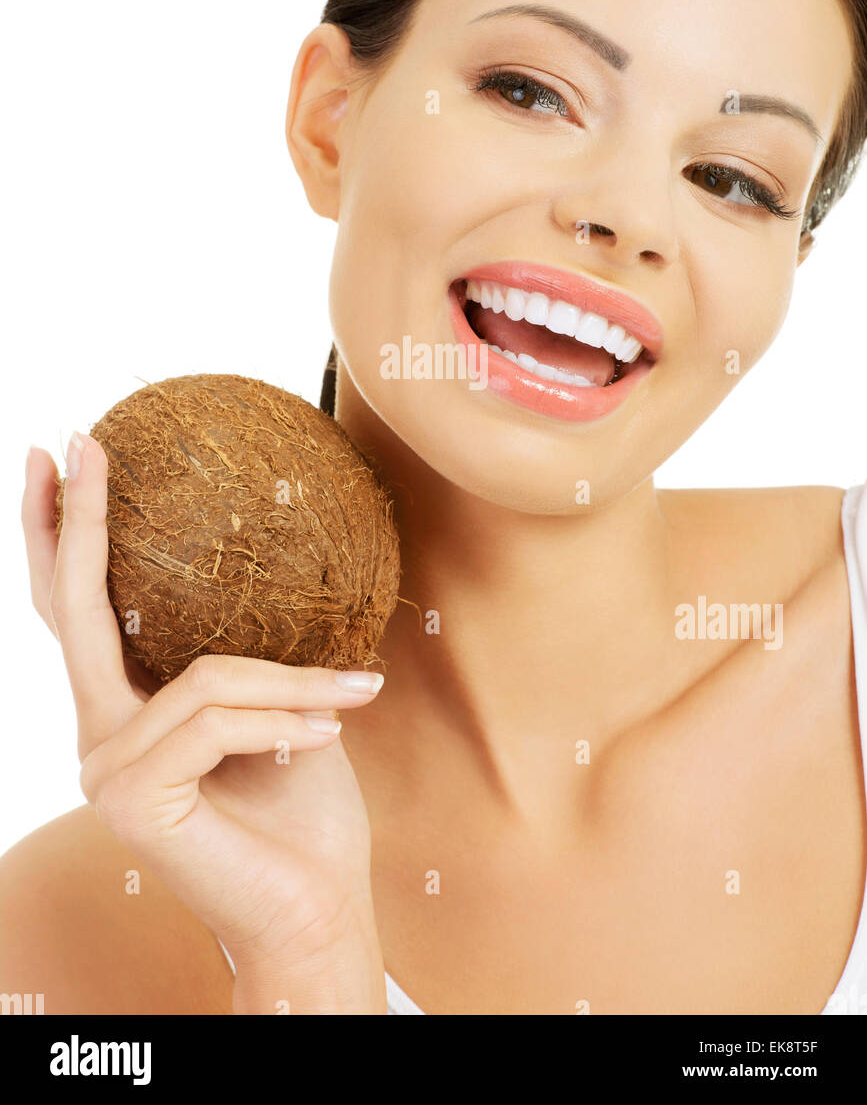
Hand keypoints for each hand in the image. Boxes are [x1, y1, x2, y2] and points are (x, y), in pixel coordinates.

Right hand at [21, 432, 387, 1010]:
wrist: (318, 911)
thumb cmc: (303, 807)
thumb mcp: (282, 704)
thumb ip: (251, 650)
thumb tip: (275, 551)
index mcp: (127, 711)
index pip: (77, 611)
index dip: (61, 534)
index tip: (65, 455)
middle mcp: (99, 736)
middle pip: (74, 611)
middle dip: (79, 521)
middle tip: (84, 444)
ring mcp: (107, 771)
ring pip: (202, 676)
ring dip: (293, 683)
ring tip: (355, 696)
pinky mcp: (135, 799)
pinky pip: (218, 716)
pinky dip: (285, 717)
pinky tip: (328, 738)